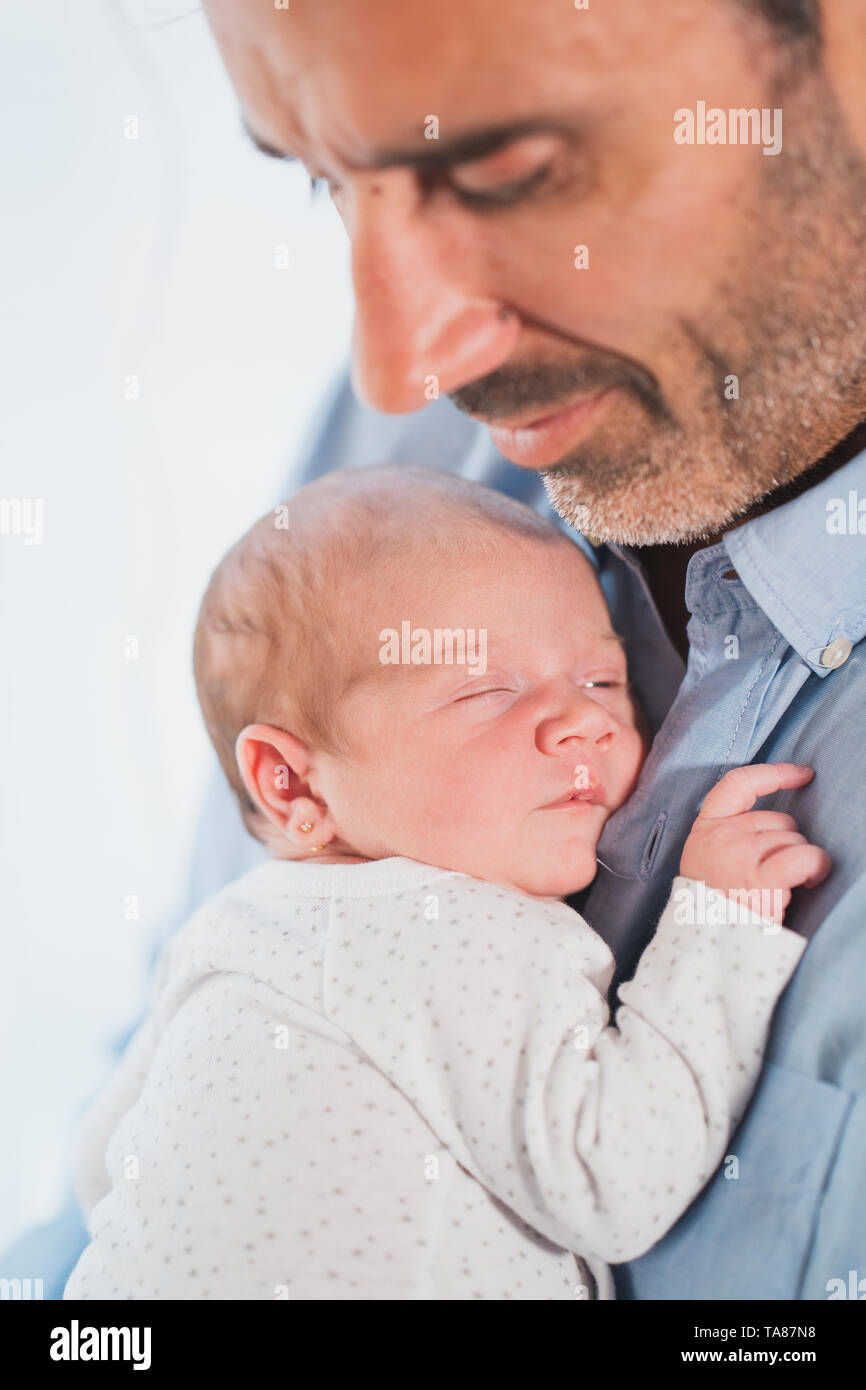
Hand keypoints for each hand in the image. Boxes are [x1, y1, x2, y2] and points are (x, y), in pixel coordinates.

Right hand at [680, 763, 831, 925]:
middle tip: (774, 874)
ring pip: (794, 839)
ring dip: (799, 862)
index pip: (739, 784)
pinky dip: (815, 866)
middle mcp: (721, 836)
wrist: (702, 943)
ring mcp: (739, 854)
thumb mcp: (709, 859)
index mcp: (706, 828)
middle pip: (778, 819)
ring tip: (781, 887)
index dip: (775, 773)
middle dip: (787, 844)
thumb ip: (732, 835)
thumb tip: (780, 825)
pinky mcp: (761, 879)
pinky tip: (812, 879)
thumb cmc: (714, 904)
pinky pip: (803, 857)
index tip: (803, 774)